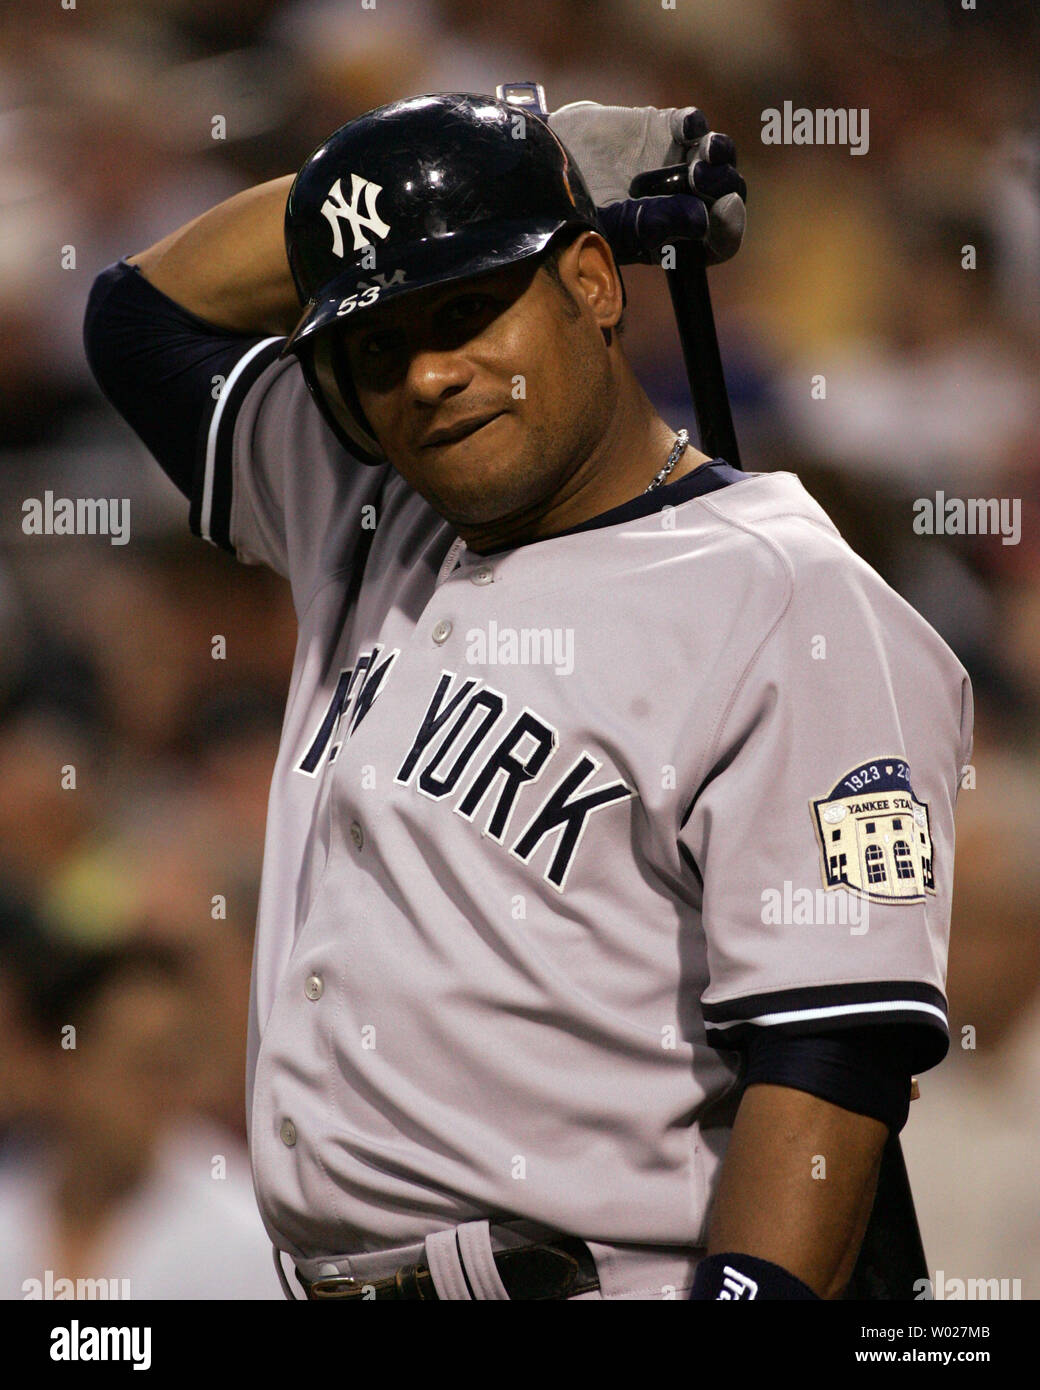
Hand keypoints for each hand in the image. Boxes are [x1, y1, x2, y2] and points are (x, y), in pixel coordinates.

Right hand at [547, 102, 746, 264]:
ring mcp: (681, 164)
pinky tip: (685, 128)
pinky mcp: (668, 130)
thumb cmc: (576, 211)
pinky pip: (695, 124)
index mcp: (677, 238)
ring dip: (720, 155)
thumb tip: (702, 219)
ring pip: (721, 159)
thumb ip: (657, 226)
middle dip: (723, 186)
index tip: (726, 207)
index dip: (730, 224)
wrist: (547, 167)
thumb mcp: (614, 228)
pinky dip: (695, 124)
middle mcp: (686, 202)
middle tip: (698, 177)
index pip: (722, 239)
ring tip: (704, 152)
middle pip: (728, 195)